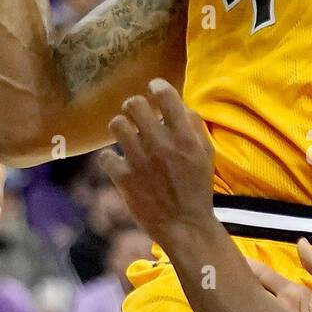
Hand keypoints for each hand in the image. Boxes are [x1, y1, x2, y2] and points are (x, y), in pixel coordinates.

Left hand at [98, 79, 214, 245]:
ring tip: (125, 135)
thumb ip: (194, 126)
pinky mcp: (124, 178)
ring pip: (117, 125)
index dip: (156, 86)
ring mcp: (140, 161)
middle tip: (136, 114)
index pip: (165, 95)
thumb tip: (179, 105)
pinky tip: (119, 163)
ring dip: (121, 127)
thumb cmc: (197, 188)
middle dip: (134, 106)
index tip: (154, 88)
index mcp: (184, 137)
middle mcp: (161, 145)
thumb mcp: (206, 155)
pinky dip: (110, 159)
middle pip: (134, 104)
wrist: (184, 225)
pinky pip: (105, 156)